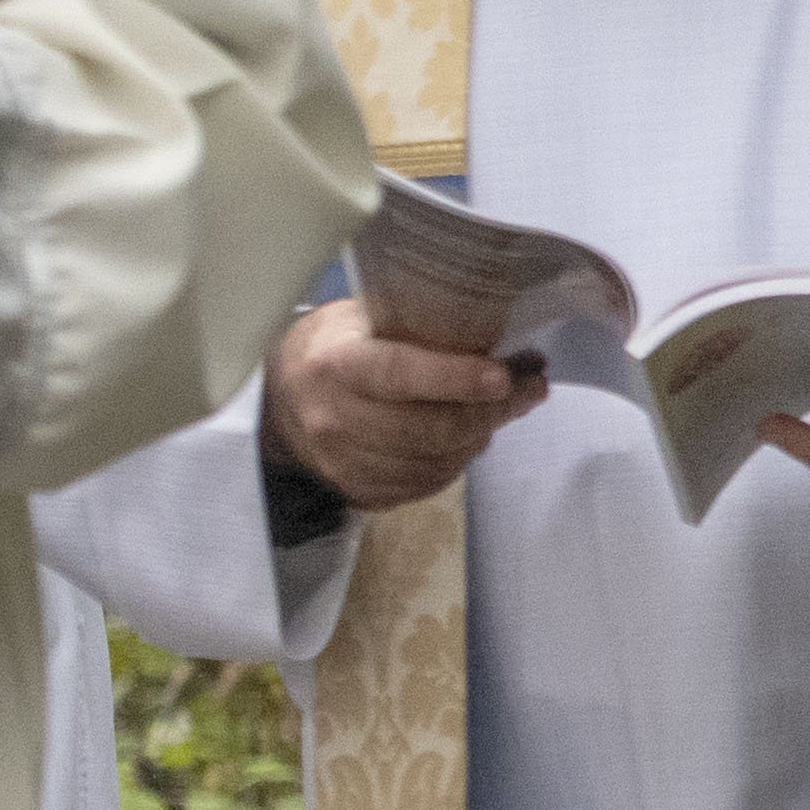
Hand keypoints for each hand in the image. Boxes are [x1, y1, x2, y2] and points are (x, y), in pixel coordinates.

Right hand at [265, 296, 539, 514]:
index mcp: (336, 365)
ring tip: (498, 410)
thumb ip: (426, 328)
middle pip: (430, 429)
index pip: (400, 375)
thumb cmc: (338, 346)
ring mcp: (342, 463)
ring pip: (435, 463)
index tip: (503, 376)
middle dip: (491, 411)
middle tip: (529, 389)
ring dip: (479, 437)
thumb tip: (513, 343)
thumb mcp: (368, 318)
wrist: (280, 396)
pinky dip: (456, 462)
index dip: (456, 378)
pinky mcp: (356, 491)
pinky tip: (464, 438)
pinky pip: (424, 485)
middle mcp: (333, 419)